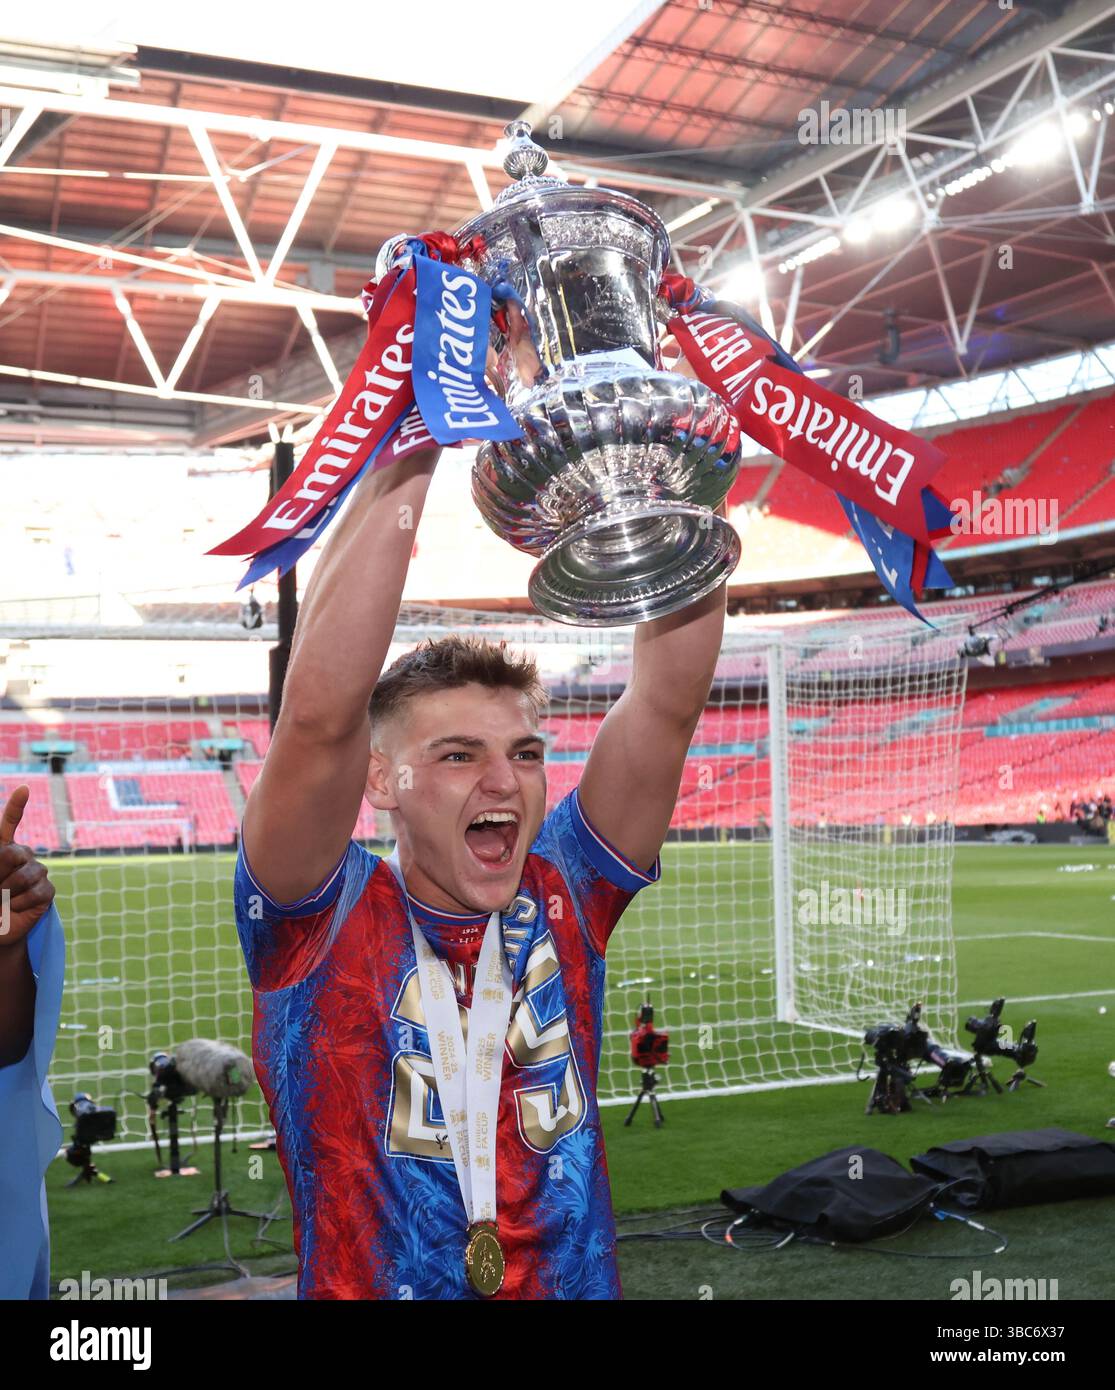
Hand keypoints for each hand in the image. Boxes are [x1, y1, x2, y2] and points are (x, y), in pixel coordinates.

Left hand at [0, 787, 55, 947]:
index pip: (10, 823)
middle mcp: (22, 856)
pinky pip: (37, 892)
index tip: (23, 789)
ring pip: (26, 875)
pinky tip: (16, 907)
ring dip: (8, 893)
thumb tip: (6, 862)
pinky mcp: (47, 891)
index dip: (16, 806)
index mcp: (4, 849)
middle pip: (13, 854)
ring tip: (2, 902)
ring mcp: (37, 872)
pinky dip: (21, 904)